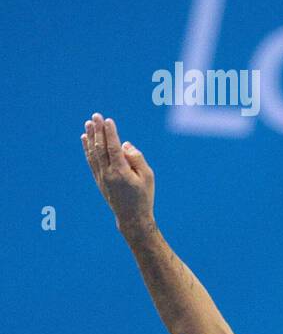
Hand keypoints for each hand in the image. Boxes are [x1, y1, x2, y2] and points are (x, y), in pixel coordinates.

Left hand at [81, 113, 155, 238]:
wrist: (132, 217)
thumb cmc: (143, 196)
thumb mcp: (147, 177)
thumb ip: (137, 159)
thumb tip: (125, 144)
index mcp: (120, 171)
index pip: (113, 147)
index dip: (110, 133)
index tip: (108, 120)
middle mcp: (107, 173)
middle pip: (100, 148)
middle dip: (98, 131)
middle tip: (96, 116)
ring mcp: (101, 177)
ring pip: (93, 153)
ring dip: (90, 137)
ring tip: (88, 123)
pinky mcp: (99, 180)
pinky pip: (91, 161)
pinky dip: (87, 149)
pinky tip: (85, 139)